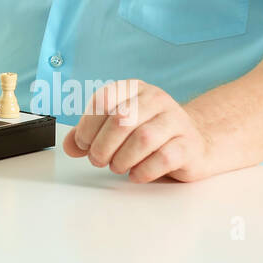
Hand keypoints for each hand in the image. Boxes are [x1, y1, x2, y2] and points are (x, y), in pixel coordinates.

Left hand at [62, 79, 214, 182]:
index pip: (104, 99)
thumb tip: (69, 146)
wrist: (193, 142)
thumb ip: (90, 134)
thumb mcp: (117, 127)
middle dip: (103, 146)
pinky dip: (142, 171)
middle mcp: (156, 99)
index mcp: (134, 89)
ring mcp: (175, 120)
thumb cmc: (149, 133)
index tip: (83, 144)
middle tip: (98, 160)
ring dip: (122, 159)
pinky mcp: (188, 144)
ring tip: (117, 166)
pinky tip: (136, 174)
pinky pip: (163, 158)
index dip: (88, 125)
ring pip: (143, 138)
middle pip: (121, 120)